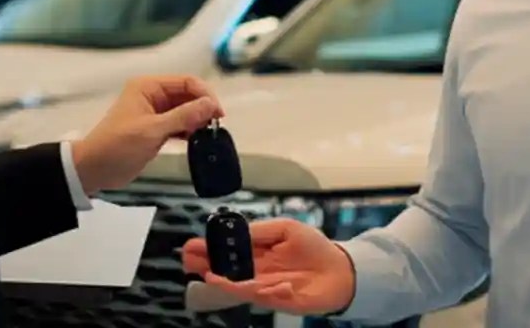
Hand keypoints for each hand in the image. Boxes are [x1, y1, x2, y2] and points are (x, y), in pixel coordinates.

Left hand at [71, 75, 222, 194]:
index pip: (186, 82)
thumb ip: (183, 116)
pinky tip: (198, 140)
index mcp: (148, 87)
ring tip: (208, 134)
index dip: (205, 95)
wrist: (94, 170)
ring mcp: (155, 113)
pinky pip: (180, 124)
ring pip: (186, 110)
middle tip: (216, 126)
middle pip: (188, 95)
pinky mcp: (156, 129)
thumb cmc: (117, 146)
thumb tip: (211, 105)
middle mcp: (153, 95)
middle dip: (203, 108)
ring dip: (198, 120)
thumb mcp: (152, 130)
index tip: (218, 113)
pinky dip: (190, 131)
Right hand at [181, 218, 354, 315]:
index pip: (227, 251)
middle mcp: (256, 271)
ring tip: (210, 275)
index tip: (191, 246)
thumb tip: (237, 230)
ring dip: (225, 281)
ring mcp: (265, 287)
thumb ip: (261, 230)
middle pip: (225, 270)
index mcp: (257, 252)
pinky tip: (256, 284)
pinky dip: (258, 290)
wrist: (341, 270)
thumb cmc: (315, 247)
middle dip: (206, 265)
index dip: (208, 249)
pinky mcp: (278, 300)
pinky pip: (263, 296)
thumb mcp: (286, 228)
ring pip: (239, 286)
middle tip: (188, 261)